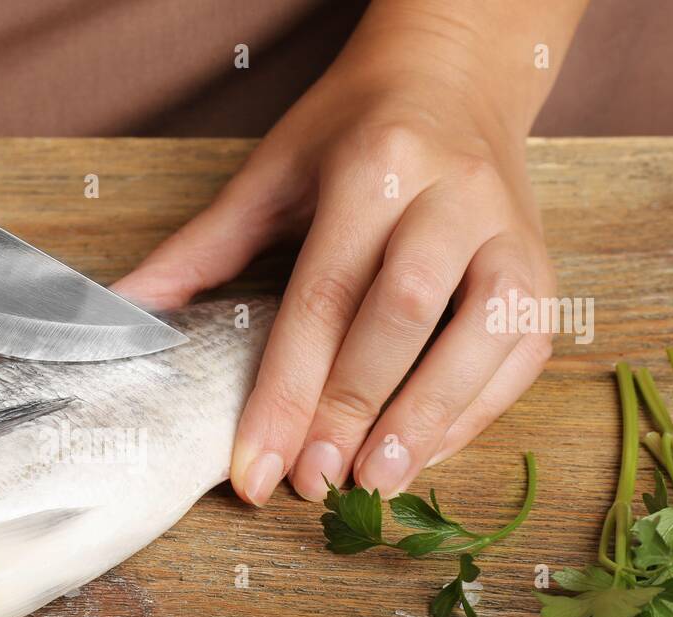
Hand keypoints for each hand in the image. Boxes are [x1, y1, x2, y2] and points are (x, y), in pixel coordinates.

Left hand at [115, 0, 585, 503]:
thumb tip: (127, 310)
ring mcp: (510, 231)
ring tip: (372, 485)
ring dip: (425, 422)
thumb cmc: (355, 131)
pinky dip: (472, 413)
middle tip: (309, 482)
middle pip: (400, 319)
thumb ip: (202, 248)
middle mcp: (453, 195)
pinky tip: (422, 453)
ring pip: (482, 337)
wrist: (456, 76)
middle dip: (350, 412)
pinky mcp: (545, 269)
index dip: (284, 395)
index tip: (253, 469)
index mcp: (374, 168)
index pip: (321, 298)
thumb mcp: (271, 174)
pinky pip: (521, 352)